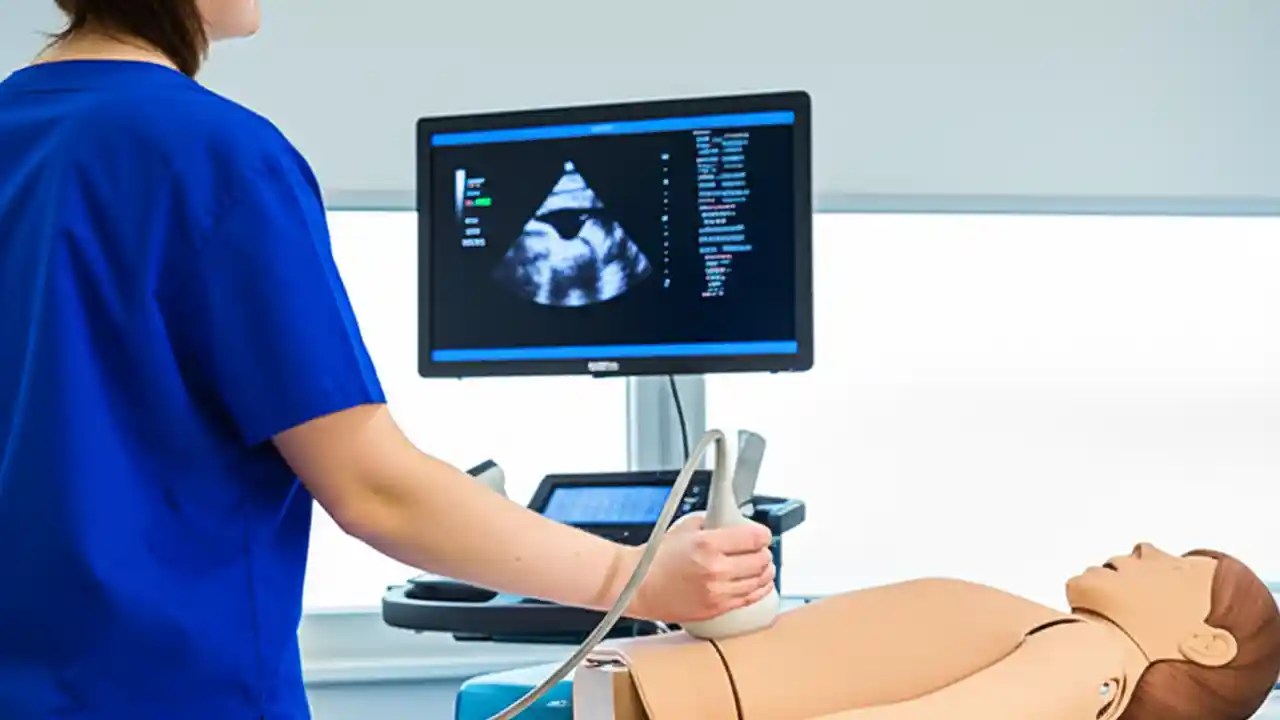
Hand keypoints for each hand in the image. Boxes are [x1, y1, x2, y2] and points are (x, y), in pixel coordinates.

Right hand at [629, 513, 775, 623]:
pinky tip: (759, 584)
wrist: (636, 585)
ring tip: (763, 566)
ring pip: (759, 582)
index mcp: (708, 545)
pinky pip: (748, 600)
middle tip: (761, 549)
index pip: (754, 538)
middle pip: (761, 561)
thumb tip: (729, 521)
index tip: (763, 534)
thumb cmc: (654, 558)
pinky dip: (758, 590)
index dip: (763, 535)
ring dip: (765, 572)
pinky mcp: (715, 610)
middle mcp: (716, 570)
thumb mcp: (684, 528)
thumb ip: (711, 522)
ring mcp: (717, 593)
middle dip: (764, 552)